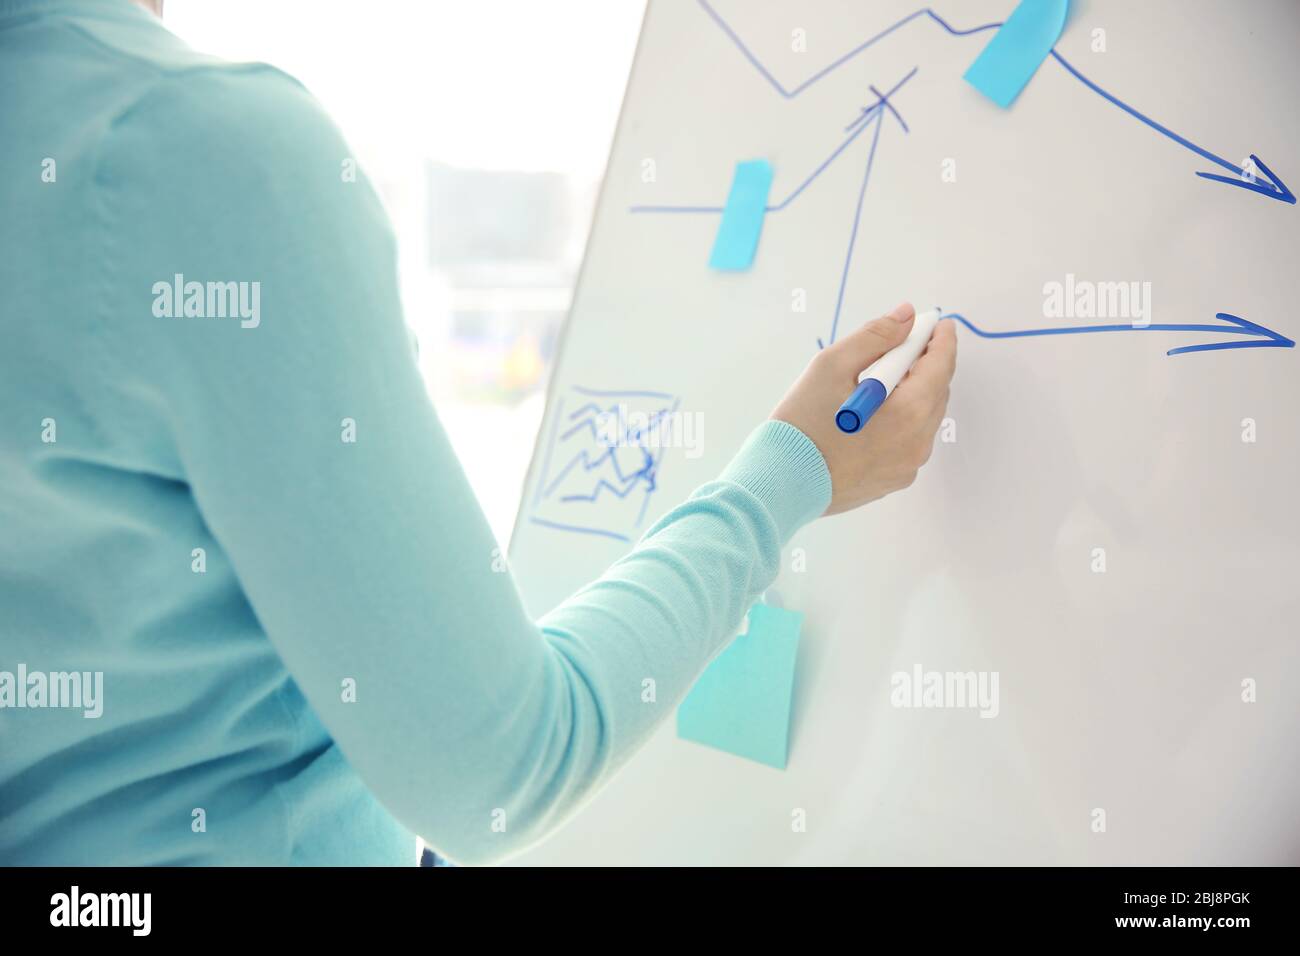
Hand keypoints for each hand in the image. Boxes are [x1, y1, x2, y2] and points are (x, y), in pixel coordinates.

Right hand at [771, 302, 956, 514]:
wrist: (781, 483)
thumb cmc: (802, 426)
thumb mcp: (832, 366)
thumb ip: (875, 336)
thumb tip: (905, 316)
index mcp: (909, 412)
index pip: (941, 365)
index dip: (942, 338)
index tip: (938, 322)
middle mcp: (917, 443)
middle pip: (936, 391)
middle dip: (926, 364)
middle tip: (906, 344)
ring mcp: (908, 466)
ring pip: (924, 417)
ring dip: (913, 393)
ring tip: (882, 380)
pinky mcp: (894, 481)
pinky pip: (909, 441)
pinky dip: (902, 420)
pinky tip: (874, 413)